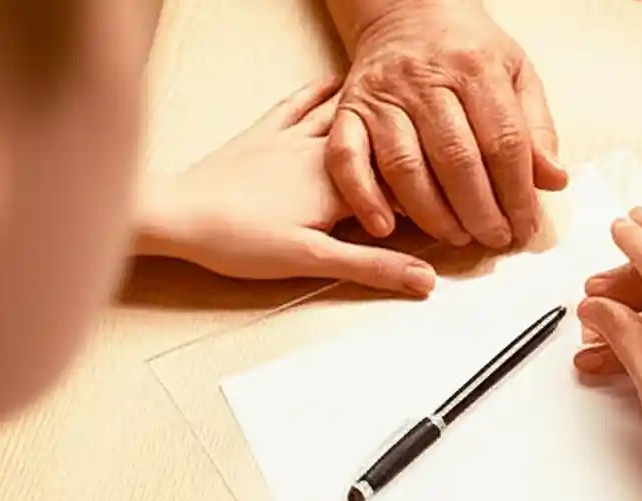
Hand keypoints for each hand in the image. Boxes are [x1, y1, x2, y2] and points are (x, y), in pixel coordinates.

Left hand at [135, 76, 436, 296]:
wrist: (179, 215)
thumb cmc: (237, 241)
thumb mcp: (311, 261)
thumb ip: (373, 267)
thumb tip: (424, 280)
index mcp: (339, 186)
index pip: (403, 183)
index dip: (436, 188)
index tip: (462, 192)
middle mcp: (321, 153)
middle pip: (381, 145)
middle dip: (416, 145)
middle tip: (448, 135)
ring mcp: (292, 138)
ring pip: (348, 115)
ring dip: (380, 107)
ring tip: (410, 97)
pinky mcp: (265, 132)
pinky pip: (301, 100)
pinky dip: (323, 88)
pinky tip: (338, 78)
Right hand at [326, 2, 567, 248]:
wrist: (407, 12)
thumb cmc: (467, 50)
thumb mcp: (516, 72)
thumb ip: (535, 127)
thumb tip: (554, 180)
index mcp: (475, 68)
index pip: (502, 141)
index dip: (516, 192)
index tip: (524, 225)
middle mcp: (425, 81)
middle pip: (455, 160)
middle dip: (479, 211)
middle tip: (493, 238)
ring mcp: (382, 97)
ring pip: (404, 167)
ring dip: (432, 214)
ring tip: (456, 236)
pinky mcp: (348, 111)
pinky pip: (346, 160)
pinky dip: (363, 198)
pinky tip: (384, 227)